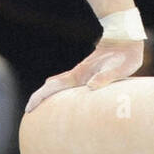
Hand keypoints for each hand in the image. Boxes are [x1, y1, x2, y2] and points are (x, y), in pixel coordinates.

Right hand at [24, 38, 143, 112]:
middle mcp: (77, 75)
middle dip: (40, 99)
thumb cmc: (124, 56)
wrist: (125, 40)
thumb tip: (90, 87)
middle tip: (29, 112)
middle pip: (52, 87)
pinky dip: (61, 94)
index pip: (54, 86)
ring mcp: (82, 75)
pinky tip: (63, 101)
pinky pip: (70, 86)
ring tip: (41, 110)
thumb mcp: (117, 69)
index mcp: (79, 75)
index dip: (40, 97)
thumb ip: (105, 77)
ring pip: (60, 86)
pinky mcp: (89, 75)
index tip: (29, 108)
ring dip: (49, 96)